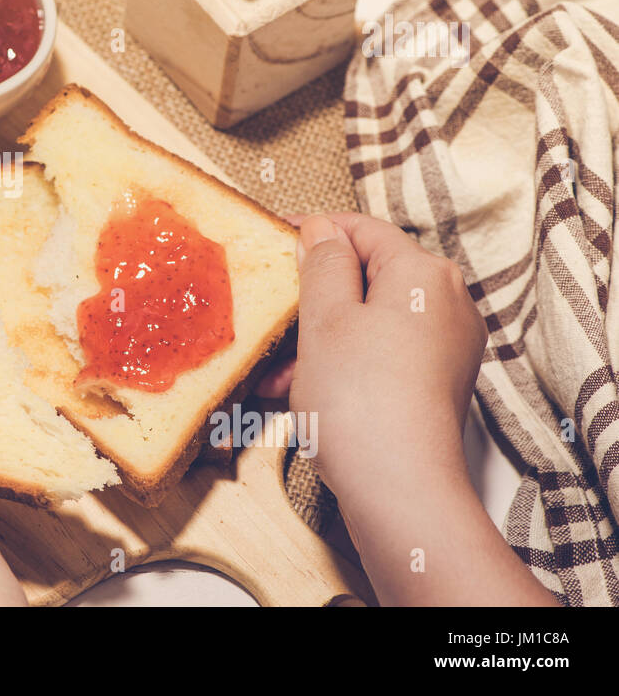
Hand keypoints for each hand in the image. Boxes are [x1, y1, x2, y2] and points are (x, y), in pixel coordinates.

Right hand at [281, 212, 554, 604]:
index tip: (276, 235)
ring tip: (277, 370)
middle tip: (272, 315)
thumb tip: (322, 232)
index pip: (362, 229)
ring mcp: (445, 344)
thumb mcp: (324, 318)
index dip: (314, 230)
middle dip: (312, 297)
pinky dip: (341, 361)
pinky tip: (299, 389)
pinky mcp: (435, 381)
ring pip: (368, 319)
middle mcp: (446, 301)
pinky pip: (380, 352)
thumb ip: (321, 263)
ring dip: (318, 336)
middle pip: (366, 276)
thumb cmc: (361, 401)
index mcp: (423, 272)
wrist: (398, 489)